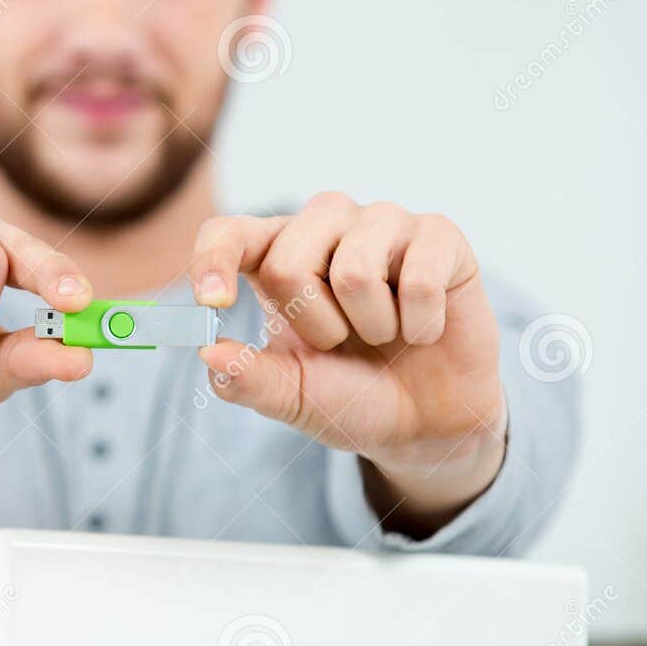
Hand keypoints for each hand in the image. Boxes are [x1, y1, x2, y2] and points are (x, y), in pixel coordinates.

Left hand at [189, 194, 505, 532]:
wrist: (427, 423)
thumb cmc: (352, 396)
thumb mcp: (293, 396)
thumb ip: (248, 379)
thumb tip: (207, 353)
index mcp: (276, 255)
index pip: (228, 233)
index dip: (212, 260)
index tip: (213, 303)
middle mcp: (325, 225)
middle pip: (288, 262)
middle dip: (314, 326)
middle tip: (341, 341)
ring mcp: (383, 222)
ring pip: (355, 271)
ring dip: (371, 326)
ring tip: (385, 333)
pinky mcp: (439, 235)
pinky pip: (419, 280)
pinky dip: (420, 325)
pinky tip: (425, 328)